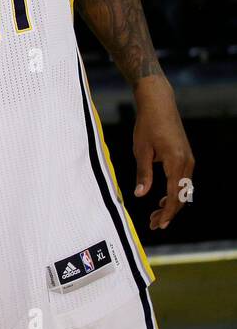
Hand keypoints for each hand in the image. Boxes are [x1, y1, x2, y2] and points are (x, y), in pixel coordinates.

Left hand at [131, 77, 194, 229]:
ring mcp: (189, 160)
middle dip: (168, 212)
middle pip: (181, 196)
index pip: (174, 195)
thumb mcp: (141, 150)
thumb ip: (143, 173)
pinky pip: (182, 181)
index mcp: (176, 162)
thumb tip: (140, 195)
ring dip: (170, 203)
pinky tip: (160, 199)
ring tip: (155, 216)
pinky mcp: (185, 157)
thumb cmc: (147, 125)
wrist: (159, 104)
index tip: (160, 224)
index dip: (167, 212)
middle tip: (154, 224)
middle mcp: (187, 163)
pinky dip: (173, 193)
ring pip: (183, 190)